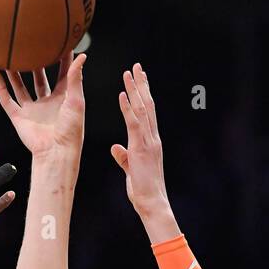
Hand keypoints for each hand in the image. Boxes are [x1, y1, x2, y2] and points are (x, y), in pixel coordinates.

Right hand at [0, 52, 85, 159]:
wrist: (56, 152)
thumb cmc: (71, 130)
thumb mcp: (76, 100)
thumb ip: (75, 78)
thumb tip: (82, 55)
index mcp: (63, 98)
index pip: (62, 74)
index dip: (62, 59)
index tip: (59, 41)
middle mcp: (46, 103)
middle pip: (39, 78)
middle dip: (35, 63)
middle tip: (30, 46)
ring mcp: (32, 110)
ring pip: (20, 87)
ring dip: (14, 73)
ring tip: (9, 57)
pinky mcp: (19, 118)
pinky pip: (7, 100)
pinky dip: (0, 88)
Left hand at [111, 63, 177, 238]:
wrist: (151, 201)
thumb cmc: (142, 189)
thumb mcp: (131, 170)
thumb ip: (124, 157)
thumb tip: (116, 148)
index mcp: (150, 141)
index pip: (147, 113)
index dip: (143, 95)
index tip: (138, 79)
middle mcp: (152, 137)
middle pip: (148, 105)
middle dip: (141, 85)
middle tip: (137, 66)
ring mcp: (148, 141)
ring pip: (143, 109)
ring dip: (135, 90)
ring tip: (129, 72)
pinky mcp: (141, 147)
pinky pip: (134, 123)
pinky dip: (128, 108)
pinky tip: (122, 94)